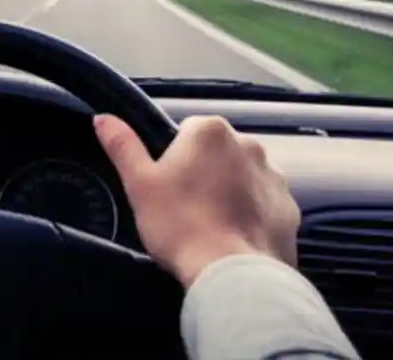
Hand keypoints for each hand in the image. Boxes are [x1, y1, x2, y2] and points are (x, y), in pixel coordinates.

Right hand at [93, 114, 298, 287]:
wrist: (232, 274)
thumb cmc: (180, 225)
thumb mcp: (139, 185)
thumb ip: (123, 146)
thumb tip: (103, 118)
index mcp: (210, 132)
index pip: (187, 131)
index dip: (173, 158)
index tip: (168, 186)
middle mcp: (249, 145)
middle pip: (218, 153)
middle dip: (205, 173)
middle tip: (185, 208)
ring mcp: (274, 177)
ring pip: (243, 177)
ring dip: (230, 192)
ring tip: (211, 226)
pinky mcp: (289, 208)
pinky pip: (265, 204)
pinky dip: (252, 215)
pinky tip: (234, 238)